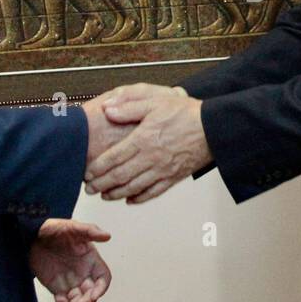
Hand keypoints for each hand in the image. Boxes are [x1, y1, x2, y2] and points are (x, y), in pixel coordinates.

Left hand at [28, 219, 110, 301]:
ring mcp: (70, 281)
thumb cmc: (54, 228)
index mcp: (91, 260)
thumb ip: (90, 231)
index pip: (103, 278)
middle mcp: (83, 273)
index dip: (101, 288)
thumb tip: (108, 236)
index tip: (94, 295)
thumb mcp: (73, 227)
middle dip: (88, 301)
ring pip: (78, 300)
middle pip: (91, 293)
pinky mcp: (57, 288)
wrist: (32, 235)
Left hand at [85, 84, 207, 202]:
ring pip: (134, 187)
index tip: (87, 172)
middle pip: (120, 176)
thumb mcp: (155, 101)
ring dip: (117, 194)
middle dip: (102, 184)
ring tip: (105, 195)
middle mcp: (150, 158)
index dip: (98, 167)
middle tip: (89, 189)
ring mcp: (162, 170)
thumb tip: (107, 109)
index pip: (114, 158)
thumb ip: (129, 106)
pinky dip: (140, 198)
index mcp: (143, 139)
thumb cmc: (186, 113)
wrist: (213, 128)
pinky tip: (130, 200)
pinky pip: (153, 192)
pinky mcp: (174, 177)